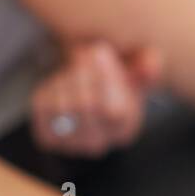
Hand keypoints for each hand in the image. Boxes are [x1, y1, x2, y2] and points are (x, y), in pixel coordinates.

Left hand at [30, 41, 162, 157]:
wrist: (83, 99)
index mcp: (124, 129)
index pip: (114, 111)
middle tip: (87, 53)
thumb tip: (151, 63)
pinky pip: (43, 106)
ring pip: (63, 105)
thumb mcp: (133, 73)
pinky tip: (62, 81)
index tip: (102, 52)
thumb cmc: (111, 84)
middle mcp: (99, 143)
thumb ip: (146, 67)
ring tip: (75, 67)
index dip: (106, 77)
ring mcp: (70, 142)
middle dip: (85, 71)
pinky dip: (50, 86)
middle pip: (86, 106)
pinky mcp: (47, 135)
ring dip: (68, 77)